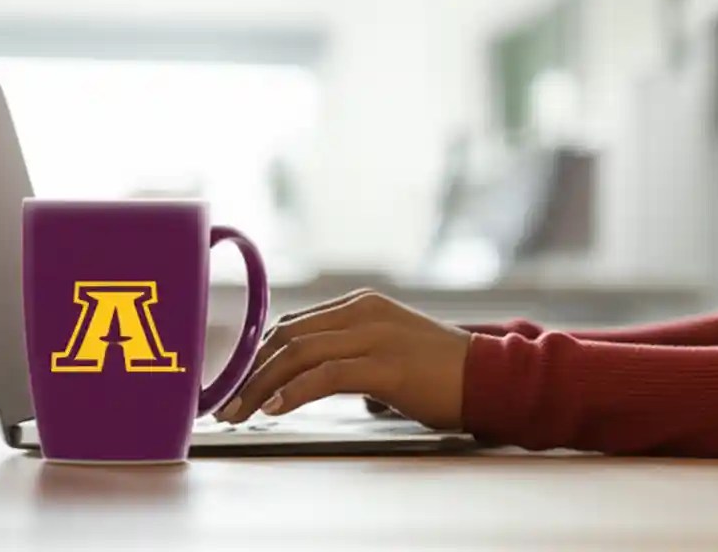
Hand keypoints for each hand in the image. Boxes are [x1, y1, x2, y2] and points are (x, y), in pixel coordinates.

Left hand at [212, 289, 470, 428]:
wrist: (489, 375)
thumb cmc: (442, 371)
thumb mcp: (390, 349)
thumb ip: (353, 354)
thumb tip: (314, 379)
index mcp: (362, 304)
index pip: (294, 325)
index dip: (260, 356)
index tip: (238, 384)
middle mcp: (363, 312)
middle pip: (287, 337)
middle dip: (250, 372)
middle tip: (228, 404)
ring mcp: (374, 335)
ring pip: (297, 354)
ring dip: (260, 386)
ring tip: (240, 412)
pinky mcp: (384, 364)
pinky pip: (324, 376)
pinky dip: (292, 392)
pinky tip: (274, 409)